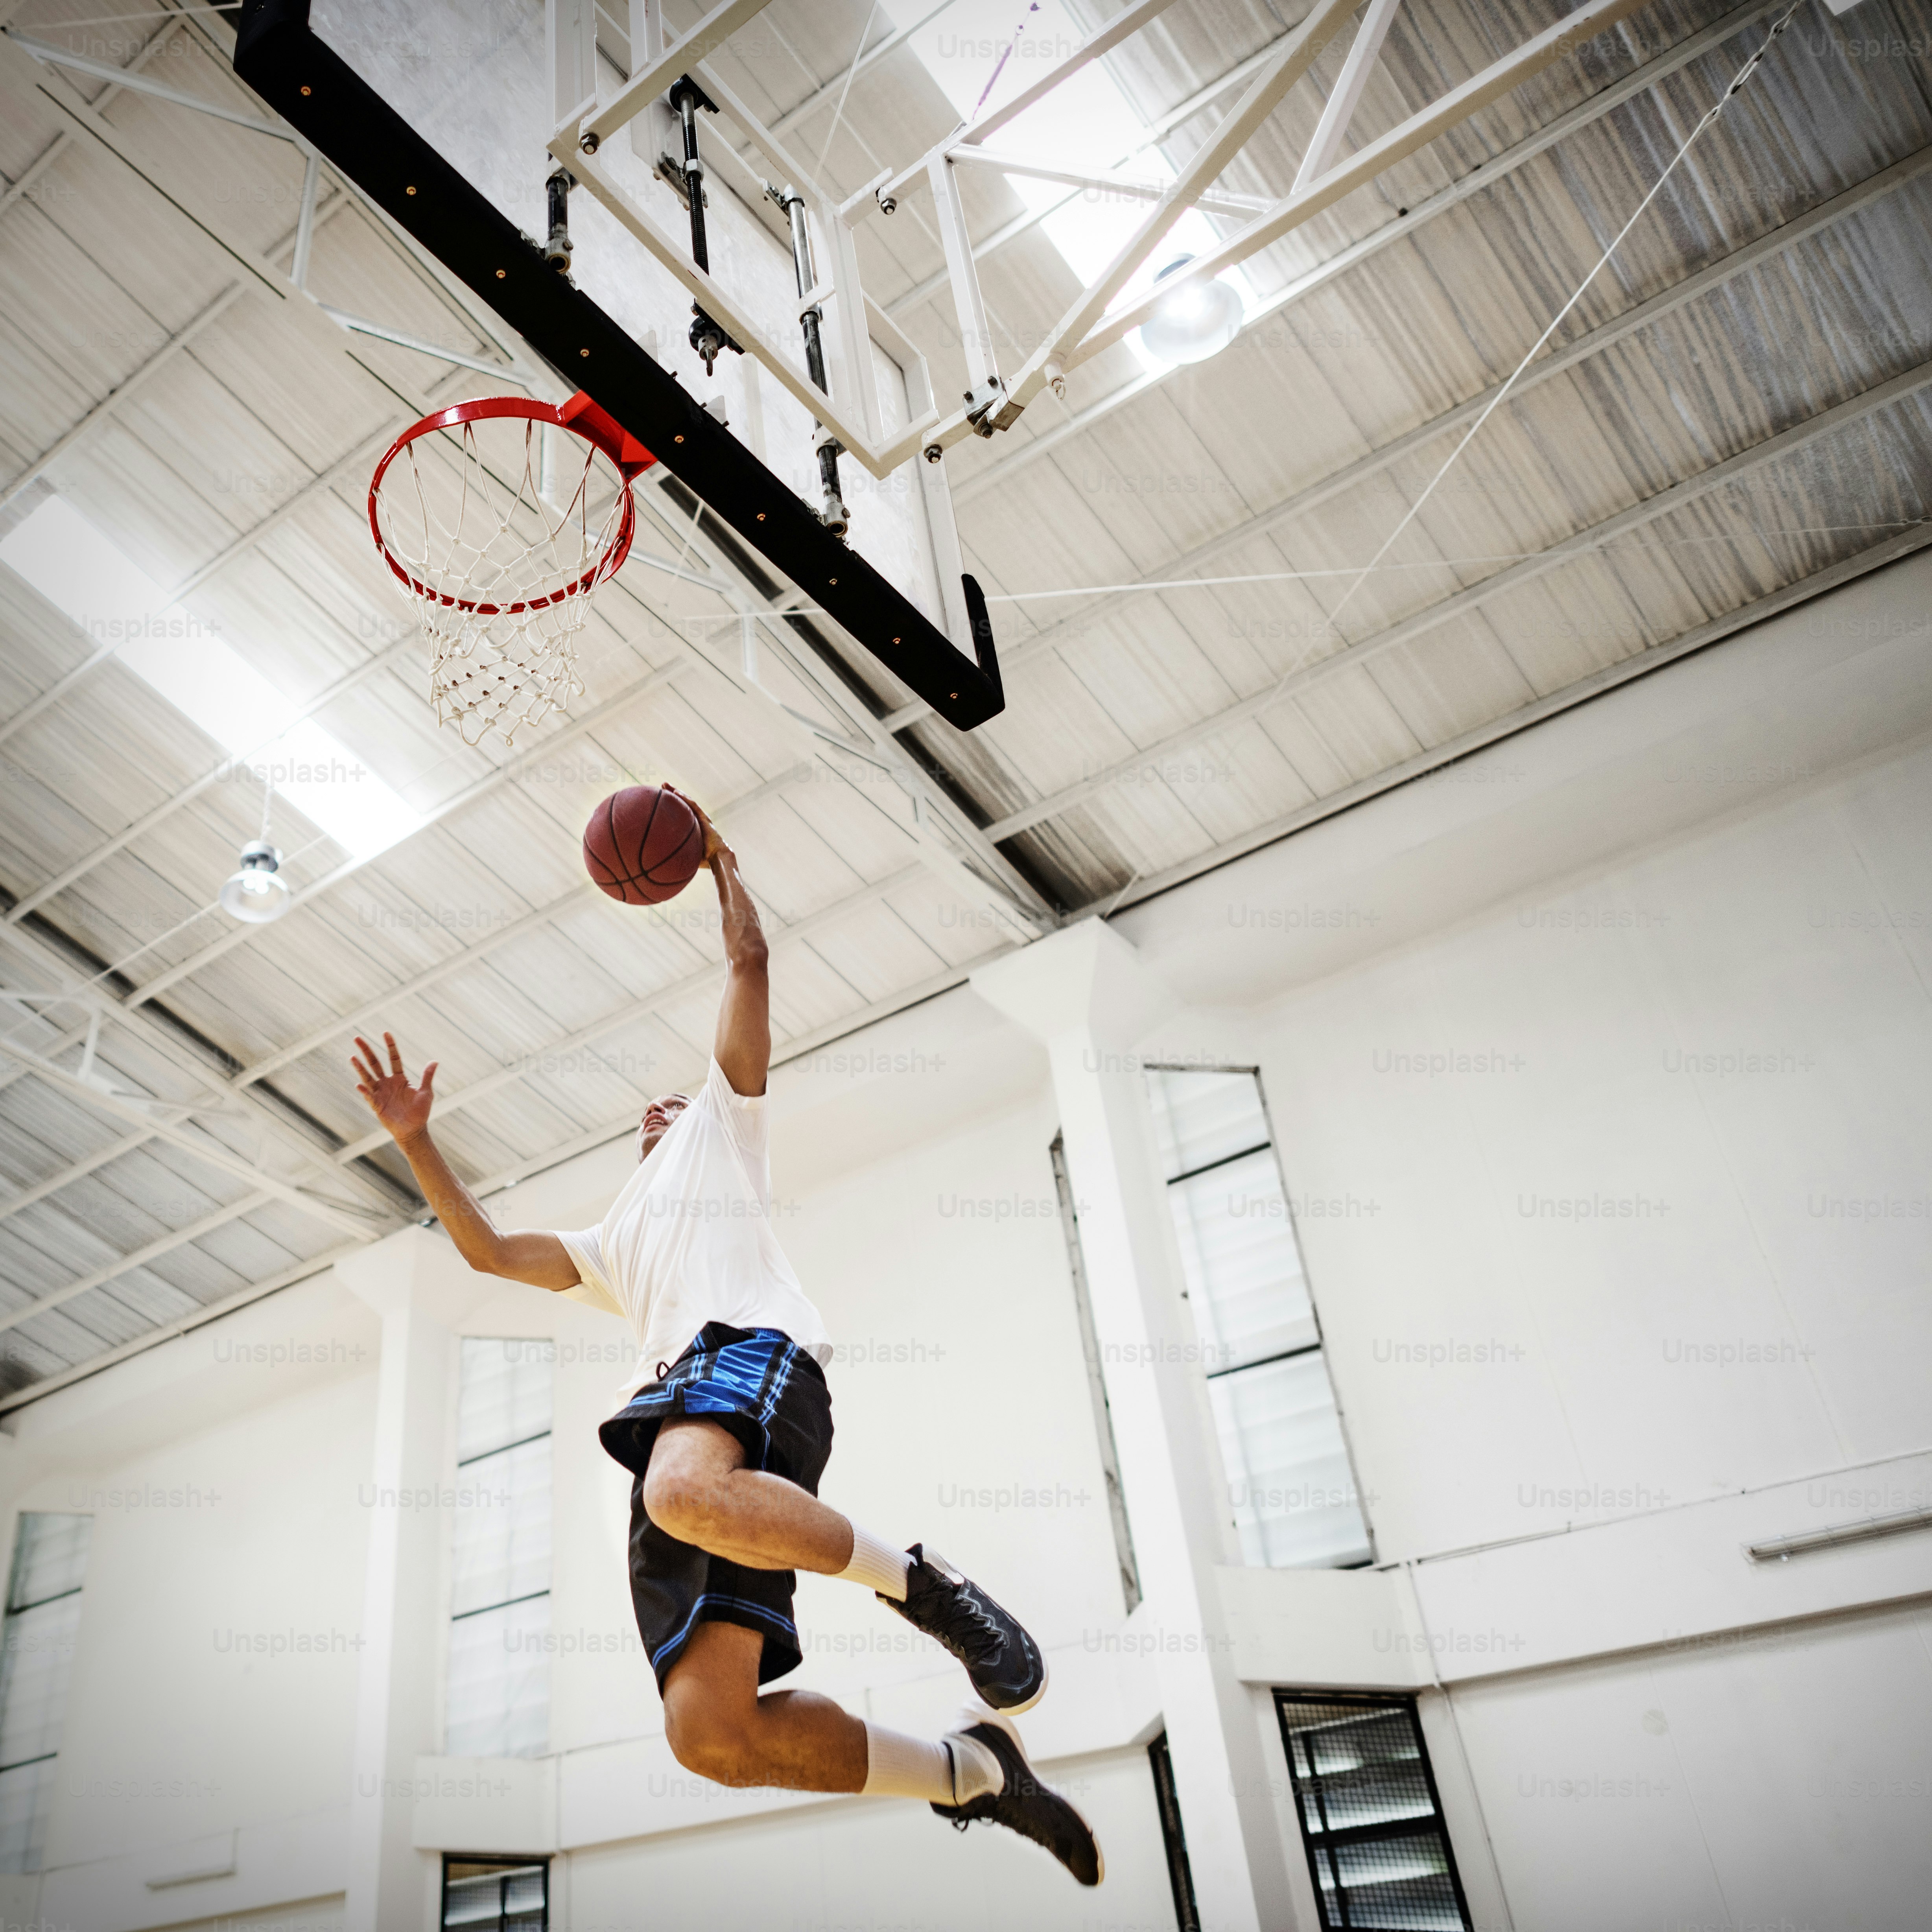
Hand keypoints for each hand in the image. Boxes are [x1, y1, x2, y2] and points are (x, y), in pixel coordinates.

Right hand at [351, 1032, 437, 1146]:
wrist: (413, 1130)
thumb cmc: (420, 1112)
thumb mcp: (426, 1092)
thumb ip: (427, 1077)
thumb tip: (435, 1061)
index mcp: (399, 1079)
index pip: (394, 1058)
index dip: (390, 1046)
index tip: (385, 1033)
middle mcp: (387, 1083)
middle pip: (375, 1064)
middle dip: (367, 1051)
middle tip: (357, 1038)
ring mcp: (380, 1093)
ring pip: (368, 1077)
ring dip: (361, 1068)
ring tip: (353, 1057)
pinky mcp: (377, 1105)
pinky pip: (369, 1097)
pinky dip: (365, 1091)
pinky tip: (359, 1085)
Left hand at [665, 784, 723, 863]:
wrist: (717, 858)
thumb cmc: (702, 859)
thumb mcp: (685, 853)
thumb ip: (674, 851)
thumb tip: (658, 857)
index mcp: (692, 826)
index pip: (680, 811)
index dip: (670, 804)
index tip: (659, 799)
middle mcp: (696, 819)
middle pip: (682, 803)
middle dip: (671, 794)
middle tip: (661, 786)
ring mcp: (701, 817)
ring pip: (687, 801)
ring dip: (676, 791)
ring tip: (665, 785)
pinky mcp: (704, 818)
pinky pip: (693, 805)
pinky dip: (684, 798)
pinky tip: (675, 792)